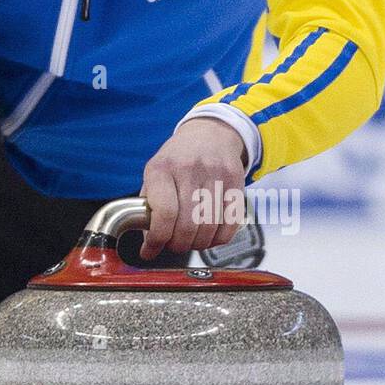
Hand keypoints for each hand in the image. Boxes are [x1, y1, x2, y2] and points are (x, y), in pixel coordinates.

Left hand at [138, 118, 248, 259]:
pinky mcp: (236, 183)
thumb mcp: (154, 173)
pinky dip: (217, 239)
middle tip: (172, 245)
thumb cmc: (177, 159)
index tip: (150, 249)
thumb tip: (149, 242)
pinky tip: (208, 235)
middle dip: (177, 245)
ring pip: (209, 229)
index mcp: (162, 168)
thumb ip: (148, 206)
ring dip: (197, 245)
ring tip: (189, 241)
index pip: (164, 212)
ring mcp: (216, 175)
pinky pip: (230, 226)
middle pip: (187, 225)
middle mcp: (190, 169)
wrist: (209, 134)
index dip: (157, 238)